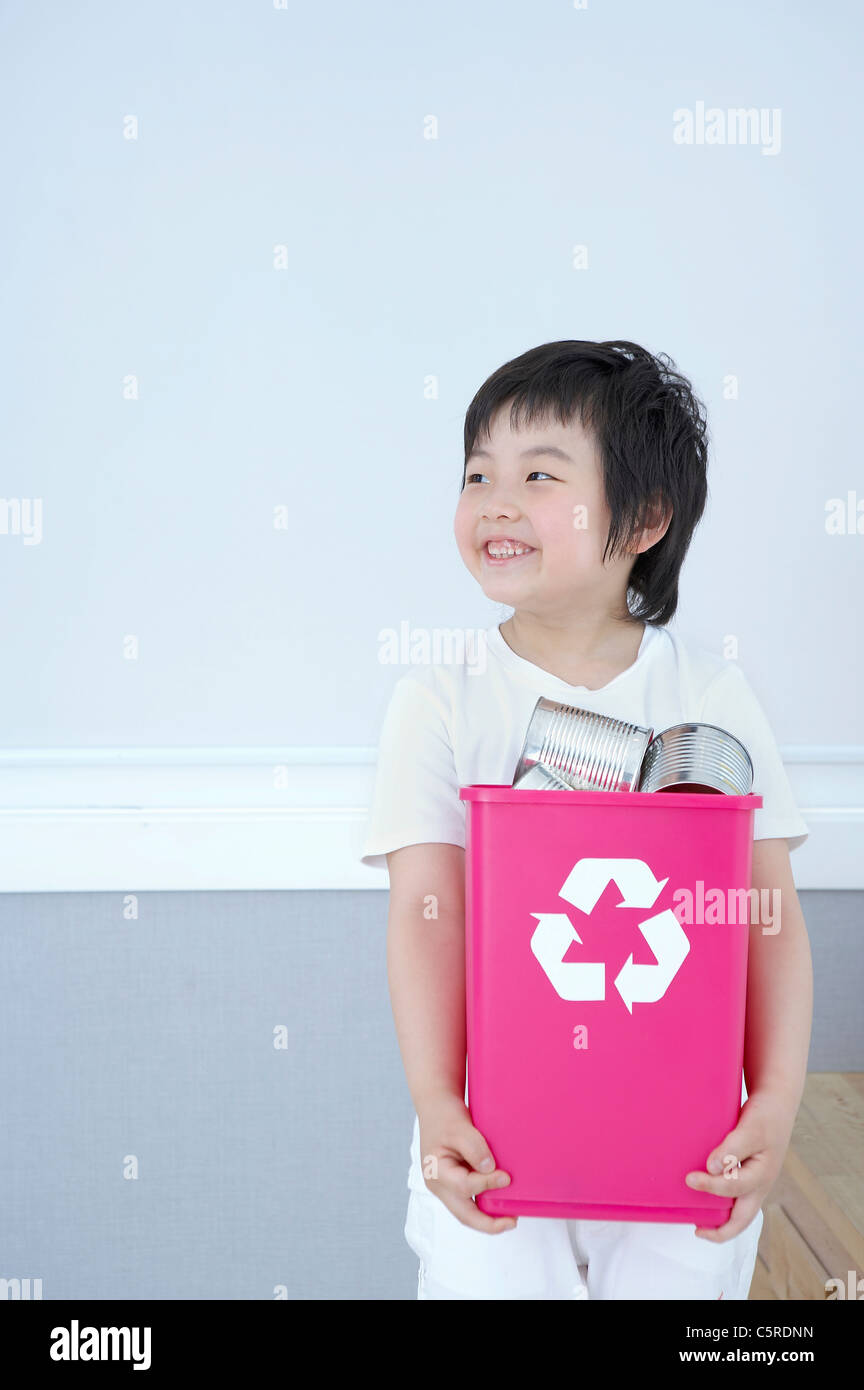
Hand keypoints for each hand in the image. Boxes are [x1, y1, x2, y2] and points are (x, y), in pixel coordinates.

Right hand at [417, 1091, 516, 1233]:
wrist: (436, 1107)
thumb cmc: (444, 1116)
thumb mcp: (458, 1127)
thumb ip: (473, 1148)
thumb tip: (490, 1169)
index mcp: (435, 1172)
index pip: (464, 1186)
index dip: (487, 1184)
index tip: (507, 1177)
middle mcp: (439, 1185)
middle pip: (463, 1214)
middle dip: (488, 1223)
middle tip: (512, 1222)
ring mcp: (446, 1187)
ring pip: (467, 1212)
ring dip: (487, 1217)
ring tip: (509, 1217)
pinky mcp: (455, 1183)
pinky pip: (470, 1200)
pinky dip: (484, 1205)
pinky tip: (500, 1202)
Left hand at [684, 1089, 795, 1241]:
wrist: (776, 1104)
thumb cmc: (765, 1117)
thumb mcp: (750, 1130)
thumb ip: (732, 1149)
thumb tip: (711, 1168)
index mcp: (761, 1177)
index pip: (733, 1189)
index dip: (710, 1186)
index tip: (690, 1178)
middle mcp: (758, 1185)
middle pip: (742, 1219)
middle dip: (721, 1231)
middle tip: (697, 1231)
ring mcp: (754, 1182)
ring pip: (739, 1211)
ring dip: (721, 1218)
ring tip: (698, 1218)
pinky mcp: (747, 1174)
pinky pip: (734, 1195)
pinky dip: (721, 1201)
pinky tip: (705, 1193)